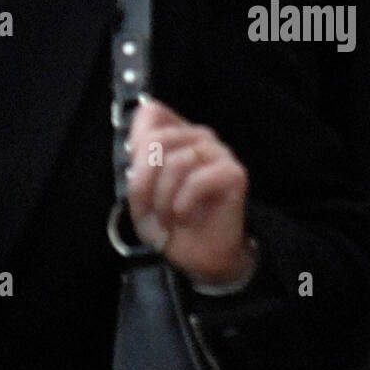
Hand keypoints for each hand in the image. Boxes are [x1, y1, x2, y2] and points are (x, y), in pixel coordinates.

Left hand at [126, 98, 253, 286]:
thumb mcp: (141, 189)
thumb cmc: (170, 220)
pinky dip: (183, 206)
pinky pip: (197, 181)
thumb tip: (135, 146)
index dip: (137, 143)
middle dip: (144, 180)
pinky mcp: (234, 173)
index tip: (138, 174)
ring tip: (168, 217)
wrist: (199, 257)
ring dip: (163, 199)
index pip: (151, 113)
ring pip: (176, 162)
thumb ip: (138, 160)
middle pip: (157, 139)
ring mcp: (219, 152)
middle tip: (149, 209)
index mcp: (176, 133)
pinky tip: (185, 217)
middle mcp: (199, 136)